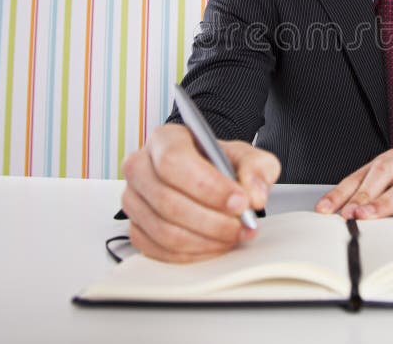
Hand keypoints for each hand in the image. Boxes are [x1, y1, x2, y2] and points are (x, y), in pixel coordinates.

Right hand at [121, 124, 280, 261]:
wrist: (209, 177)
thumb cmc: (221, 163)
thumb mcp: (248, 157)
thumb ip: (258, 168)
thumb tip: (254, 195)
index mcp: (165, 139)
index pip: (174, 161)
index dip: (207, 186)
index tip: (239, 202)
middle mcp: (140, 167)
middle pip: (166, 200)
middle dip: (211, 220)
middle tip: (241, 225)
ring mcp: (133, 199)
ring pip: (163, 230)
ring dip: (205, 240)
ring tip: (234, 235)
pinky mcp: (135, 228)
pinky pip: (158, 250)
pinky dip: (192, 254)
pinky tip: (215, 244)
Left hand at [314, 149, 392, 224]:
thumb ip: (367, 191)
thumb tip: (338, 213)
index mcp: (392, 160)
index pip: (361, 175)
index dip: (342, 193)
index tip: (325, 210)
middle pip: (385, 173)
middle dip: (364, 194)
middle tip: (349, 214)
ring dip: (388, 201)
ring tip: (372, 216)